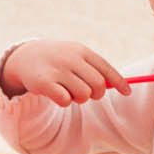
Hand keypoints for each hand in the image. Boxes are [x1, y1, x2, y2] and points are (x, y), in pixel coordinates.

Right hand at [0, 39, 129, 105]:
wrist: (26, 56)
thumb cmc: (58, 60)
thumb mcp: (76, 57)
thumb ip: (95, 69)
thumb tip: (118, 86)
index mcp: (82, 51)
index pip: (106, 69)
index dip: (120, 82)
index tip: (128, 92)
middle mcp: (71, 59)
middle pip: (98, 85)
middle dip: (97, 94)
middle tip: (89, 94)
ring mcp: (58, 70)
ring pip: (83, 95)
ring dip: (79, 98)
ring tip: (69, 91)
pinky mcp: (45, 83)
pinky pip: (66, 101)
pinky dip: (64, 101)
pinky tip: (56, 93)